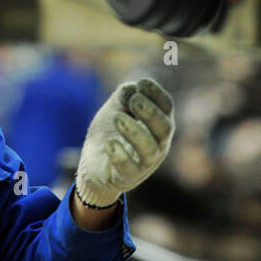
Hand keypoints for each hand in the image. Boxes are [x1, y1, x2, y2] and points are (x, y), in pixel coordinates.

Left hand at [75, 78, 173, 207]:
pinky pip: (129, 168)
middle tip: (134, 100)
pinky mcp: (129, 177)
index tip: (142, 83)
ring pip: (149, 149)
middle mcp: (158, 143)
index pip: (166, 107)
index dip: (157, 94)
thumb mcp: (116, 108)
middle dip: (150, 113)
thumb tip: (132, 89)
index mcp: (158, 122)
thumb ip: (124, 96)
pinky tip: (109, 143)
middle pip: (164, 128)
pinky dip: (120, 155)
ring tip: (117, 118)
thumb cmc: (111, 131)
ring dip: (135, 132)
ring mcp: (146, 162)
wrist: (94, 162)